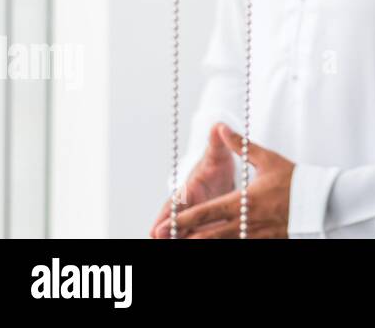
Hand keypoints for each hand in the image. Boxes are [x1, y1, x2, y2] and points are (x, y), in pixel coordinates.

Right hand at [149, 122, 234, 237]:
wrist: (220, 173)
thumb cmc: (215, 162)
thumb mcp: (217, 154)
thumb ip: (217, 143)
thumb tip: (218, 125)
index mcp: (187, 191)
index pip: (172, 206)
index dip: (164, 219)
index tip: (154, 231)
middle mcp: (187, 208)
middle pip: (174, 226)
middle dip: (168, 236)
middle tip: (160, 245)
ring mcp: (194, 218)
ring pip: (185, 234)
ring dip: (182, 240)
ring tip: (178, 250)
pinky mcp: (204, 226)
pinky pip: (199, 236)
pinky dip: (198, 240)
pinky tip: (207, 244)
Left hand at [152, 123, 294, 238]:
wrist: (321, 199)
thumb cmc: (294, 178)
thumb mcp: (267, 159)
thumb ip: (241, 145)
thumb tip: (222, 128)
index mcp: (244, 200)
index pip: (207, 212)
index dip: (185, 219)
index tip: (167, 223)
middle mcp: (246, 220)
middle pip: (209, 234)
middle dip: (187, 237)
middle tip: (169, 238)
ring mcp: (256, 233)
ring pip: (222, 242)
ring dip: (204, 243)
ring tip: (187, 242)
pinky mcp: (266, 239)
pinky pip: (241, 244)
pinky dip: (227, 244)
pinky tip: (218, 243)